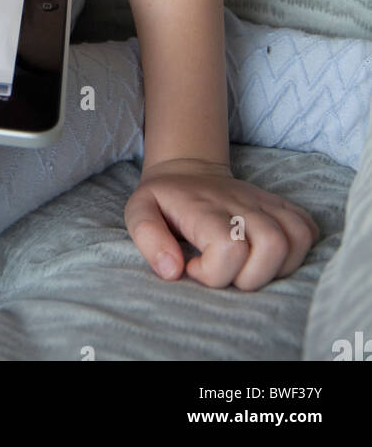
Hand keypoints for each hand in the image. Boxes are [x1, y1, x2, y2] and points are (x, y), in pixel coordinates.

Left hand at [124, 157, 319, 290]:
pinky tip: (269, 256)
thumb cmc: (163, 198)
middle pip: (273, 245)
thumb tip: (173, 270)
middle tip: (226, 272)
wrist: (187, 169)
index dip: (214, 273)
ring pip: (296, 239)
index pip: (231, 247)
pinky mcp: (278, 204)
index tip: (194, 268)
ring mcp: (263, 202)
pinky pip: (307, 228)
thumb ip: (148, 238)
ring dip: (278, 267)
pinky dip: (298, 250)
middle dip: (252, 277)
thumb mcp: (139, 211)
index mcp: (205, 208)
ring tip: (247, 266)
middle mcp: (240, 203)